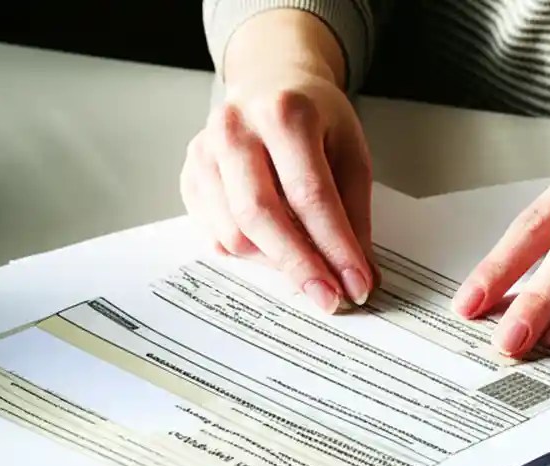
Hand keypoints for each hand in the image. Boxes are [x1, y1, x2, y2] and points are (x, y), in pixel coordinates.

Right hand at [180, 66, 374, 313]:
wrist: (269, 82)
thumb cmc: (316, 120)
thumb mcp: (350, 153)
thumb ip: (354, 215)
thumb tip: (359, 276)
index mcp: (284, 114)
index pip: (311, 195)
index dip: (335, 248)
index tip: (356, 285)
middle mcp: (235, 128)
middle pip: (262, 215)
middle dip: (300, 266)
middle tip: (329, 298)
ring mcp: (204, 151)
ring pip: (234, 232)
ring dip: (276, 261)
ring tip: (308, 264)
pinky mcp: (189, 175)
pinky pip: (216, 234)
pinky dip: (252, 253)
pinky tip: (277, 247)